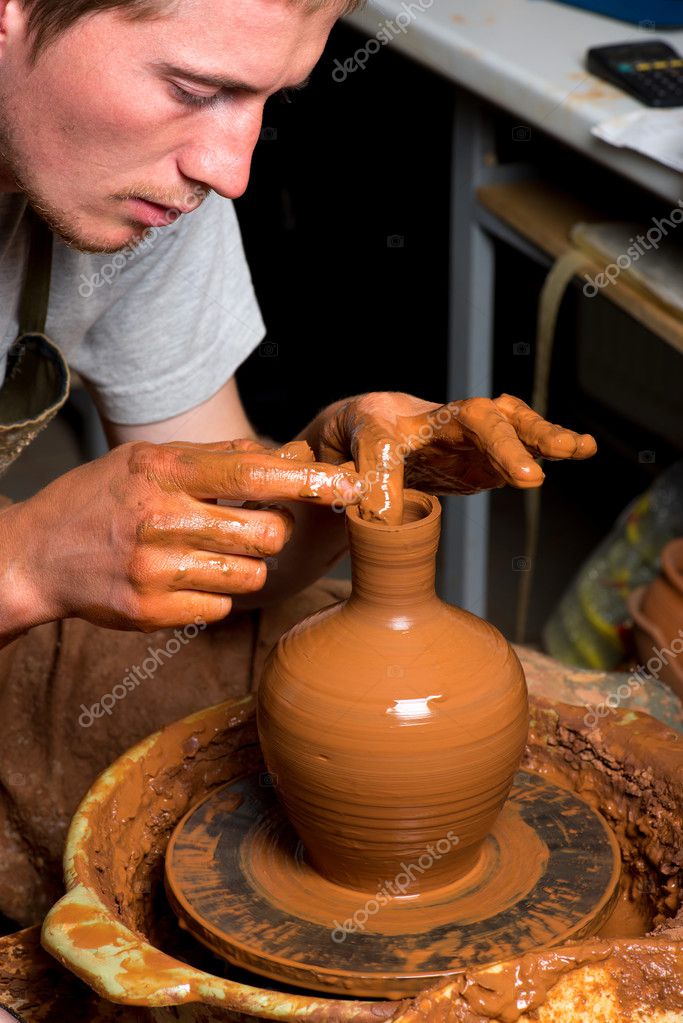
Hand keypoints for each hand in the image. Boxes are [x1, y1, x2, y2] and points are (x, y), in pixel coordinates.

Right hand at [0, 438, 362, 636]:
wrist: (37, 555)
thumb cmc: (102, 498)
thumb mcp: (149, 459)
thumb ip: (219, 458)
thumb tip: (288, 457)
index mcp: (164, 471)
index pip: (252, 473)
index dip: (306, 481)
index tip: (344, 485)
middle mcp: (160, 518)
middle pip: (267, 532)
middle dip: (272, 532)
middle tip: (249, 527)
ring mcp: (155, 569)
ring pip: (252, 575)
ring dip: (244, 566)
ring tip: (208, 554)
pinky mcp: (152, 612)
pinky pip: (222, 607)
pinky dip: (213, 595)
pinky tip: (182, 579)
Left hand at [317, 392, 596, 524]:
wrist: (363, 433)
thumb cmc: (345, 448)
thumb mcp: (329, 467)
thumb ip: (341, 486)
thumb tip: (377, 518)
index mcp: (377, 421)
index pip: (378, 441)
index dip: (380, 475)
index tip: (381, 514)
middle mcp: (429, 419)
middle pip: (469, 418)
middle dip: (500, 445)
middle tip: (526, 479)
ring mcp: (460, 435)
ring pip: (504, 423)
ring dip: (538, 437)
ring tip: (573, 449)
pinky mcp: (482, 454)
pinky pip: (519, 443)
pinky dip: (549, 444)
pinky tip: (582, 447)